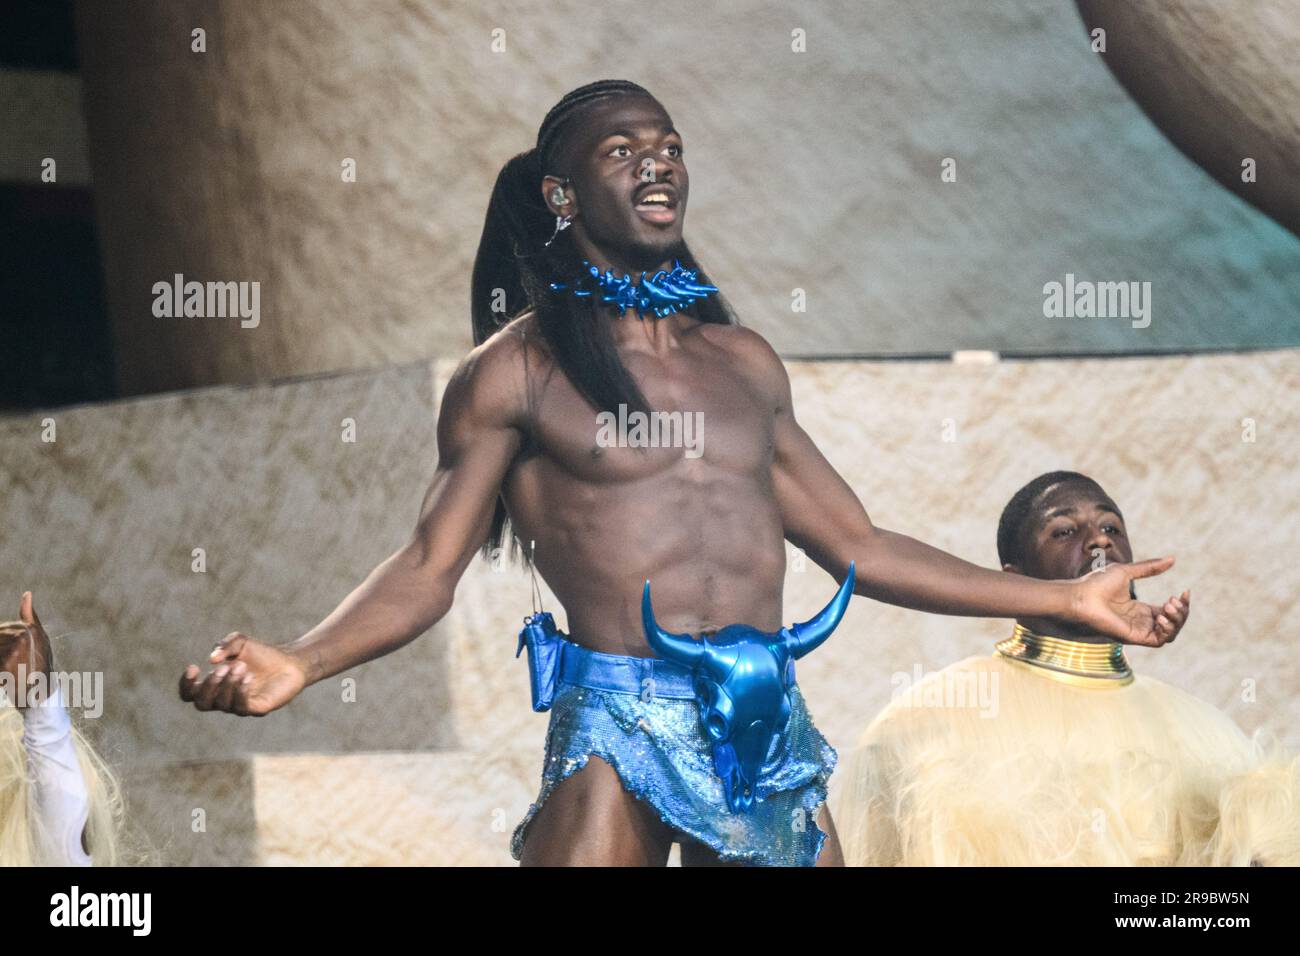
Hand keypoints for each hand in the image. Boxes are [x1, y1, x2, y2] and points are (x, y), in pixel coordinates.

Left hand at [0, 592, 53, 707]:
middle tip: (13, 665)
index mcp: (30, 629)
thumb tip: (27, 593)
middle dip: (0, 654)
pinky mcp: (6, 663)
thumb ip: (29, 616)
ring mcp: (15, 649)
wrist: (42, 696)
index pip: (0, 632)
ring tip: (10, 673)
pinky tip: (5, 681)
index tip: (12, 657)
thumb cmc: (39, 667)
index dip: (2, 646)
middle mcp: (24, 635)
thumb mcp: (39, 639)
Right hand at [179, 632, 306, 715]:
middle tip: (225, 667)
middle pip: (201, 704)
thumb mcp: (241, 642)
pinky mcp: (256, 708)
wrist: (291, 662)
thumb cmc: (262, 654)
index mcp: (214, 685)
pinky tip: (249, 677)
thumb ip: (225, 645)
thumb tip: (212, 659)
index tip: (194, 666)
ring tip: (242, 667)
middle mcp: (224, 699)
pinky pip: (241, 707)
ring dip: (229, 684)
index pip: (189, 694)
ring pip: (222, 704)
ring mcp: (239, 706)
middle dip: (209, 685)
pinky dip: (241, 691)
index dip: (185, 684)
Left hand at [1069, 556, 1189, 646]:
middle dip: (1181, 612)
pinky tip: (1161, 616)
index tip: (1185, 591)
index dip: (1181, 604)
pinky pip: (1159, 641)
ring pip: (1170, 634)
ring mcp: (1137, 630)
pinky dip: (1167, 630)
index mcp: (1139, 609)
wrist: (1080, 595)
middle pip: (1173, 623)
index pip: (1168, 611)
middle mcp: (1140, 622)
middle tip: (1174, 600)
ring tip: (1168, 606)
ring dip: (1177, 621)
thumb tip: (1172, 559)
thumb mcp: (1127, 572)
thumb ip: (1149, 568)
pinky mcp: (1133, 637)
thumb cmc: (1096, 583)